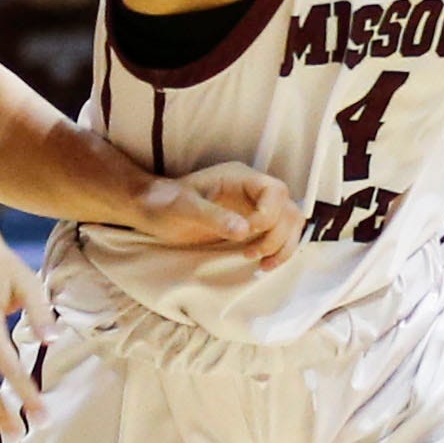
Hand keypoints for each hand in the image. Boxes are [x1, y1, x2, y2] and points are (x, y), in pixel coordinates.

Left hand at [124, 162, 301, 270]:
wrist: (153, 212)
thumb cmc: (166, 203)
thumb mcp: (185, 208)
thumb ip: (213, 216)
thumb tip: (244, 230)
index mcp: (240, 178)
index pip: (275, 190)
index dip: (270, 214)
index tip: (248, 230)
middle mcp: (252, 192)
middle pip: (288, 210)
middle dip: (277, 235)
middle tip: (251, 253)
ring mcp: (254, 209)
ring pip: (289, 225)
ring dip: (283, 246)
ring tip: (261, 263)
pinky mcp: (251, 227)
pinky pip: (278, 237)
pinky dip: (278, 252)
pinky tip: (263, 264)